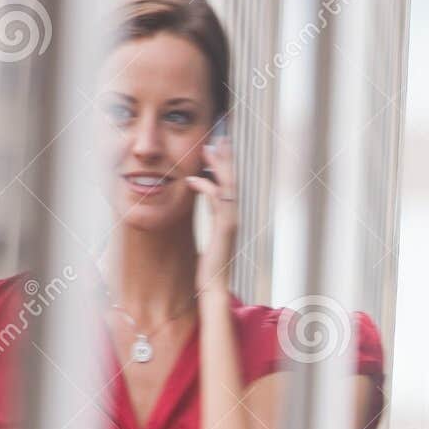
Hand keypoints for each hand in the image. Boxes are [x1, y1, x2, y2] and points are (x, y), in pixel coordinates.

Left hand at [183, 132, 237, 295]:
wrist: (214, 288)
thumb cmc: (210, 269)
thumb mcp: (211, 240)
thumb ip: (214, 221)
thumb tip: (208, 209)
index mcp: (231, 219)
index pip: (231, 187)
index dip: (225, 167)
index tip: (218, 151)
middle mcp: (235, 218)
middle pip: (234, 181)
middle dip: (226, 159)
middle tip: (219, 139)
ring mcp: (232, 223)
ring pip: (229, 187)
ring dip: (219, 166)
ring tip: (209, 149)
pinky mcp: (226, 229)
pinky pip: (218, 202)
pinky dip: (206, 188)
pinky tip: (193, 179)